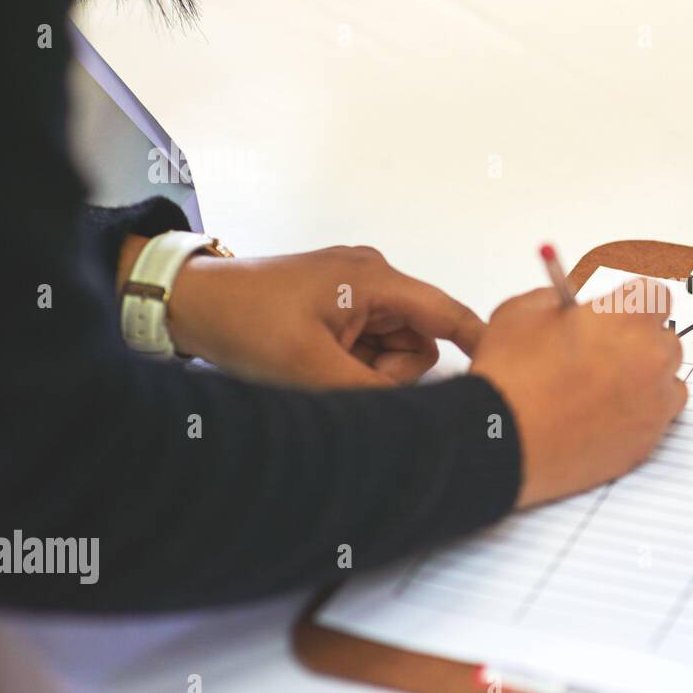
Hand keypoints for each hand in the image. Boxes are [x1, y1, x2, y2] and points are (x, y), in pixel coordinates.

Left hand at [164, 245, 483, 388]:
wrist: (190, 301)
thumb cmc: (243, 319)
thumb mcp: (310, 369)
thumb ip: (372, 392)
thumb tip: (416, 415)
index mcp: (373, 278)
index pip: (446, 312)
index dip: (478, 341)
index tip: (502, 368)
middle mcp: (372, 277)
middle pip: (419, 339)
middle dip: (391, 370)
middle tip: (341, 376)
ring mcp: (355, 288)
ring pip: (395, 346)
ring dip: (368, 369)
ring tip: (320, 367)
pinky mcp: (339, 302)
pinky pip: (370, 341)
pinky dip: (352, 361)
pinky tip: (317, 360)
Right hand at [470, 279, 686, 508]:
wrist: (501, 441)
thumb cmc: (510, 378)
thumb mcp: (521, 313)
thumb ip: (554, 299)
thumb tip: (568, 305)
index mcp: (626, 317)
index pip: (655, 296)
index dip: (634, 304)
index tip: (621, 313)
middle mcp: (650, 357)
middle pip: (666, 341)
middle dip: (640, 344)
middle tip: (604, 355)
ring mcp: (653, 403)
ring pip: (667, 383)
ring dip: (645, 382)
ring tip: (604, 391)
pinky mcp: (647, 442)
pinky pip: (656, 422)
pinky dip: (637, 418)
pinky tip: (604, 419)